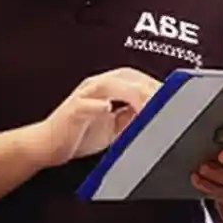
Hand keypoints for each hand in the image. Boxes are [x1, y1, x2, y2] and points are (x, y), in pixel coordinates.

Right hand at [31, 67, 161, 167]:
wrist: (49, 146)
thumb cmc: (79, 134)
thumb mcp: (115, 126)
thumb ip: (133, 117)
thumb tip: (156, 115)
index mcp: (107, 87)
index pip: (137, 78)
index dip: (155, 86)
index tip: (173, 98)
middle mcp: (96, 86)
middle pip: (128, 77)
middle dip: (149, 87)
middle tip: (167, 101)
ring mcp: (84, 96)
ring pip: (111, 86)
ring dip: (132, 94)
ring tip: (148, 105)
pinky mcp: (73, 110)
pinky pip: (86, 104)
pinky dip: (98, 105)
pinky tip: (108, 109)